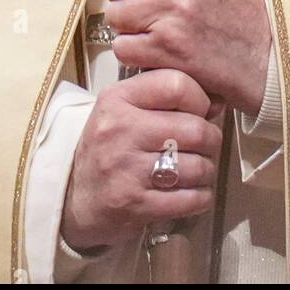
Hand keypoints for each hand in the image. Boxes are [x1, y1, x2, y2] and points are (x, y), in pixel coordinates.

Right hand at [60, 69, 222, 251]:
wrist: (72, 198)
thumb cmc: (107, 147)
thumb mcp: (122, 109)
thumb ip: (163, 98)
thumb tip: (217, 101)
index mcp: (117, 99)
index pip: (176, 84)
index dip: (199, 98)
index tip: (199, 111)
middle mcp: (119, 130)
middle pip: (194, 128)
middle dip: (211, 139)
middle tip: (206, 145)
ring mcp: (127, 170)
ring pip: (197, 166)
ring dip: (207, 170)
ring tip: (198, 169)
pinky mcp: (135, 205)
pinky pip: (190, 199)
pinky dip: (201, 196)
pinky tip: (194, 192)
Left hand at [101, 0, 271, 115]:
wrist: (260, 54)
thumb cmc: (228, 7)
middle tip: (145, 1)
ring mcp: (173, 11)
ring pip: (114, 14)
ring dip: (128, 25)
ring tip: (155, 25)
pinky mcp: (166, 47)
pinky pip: (122, 46)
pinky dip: (134, 51)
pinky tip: (156, 47)